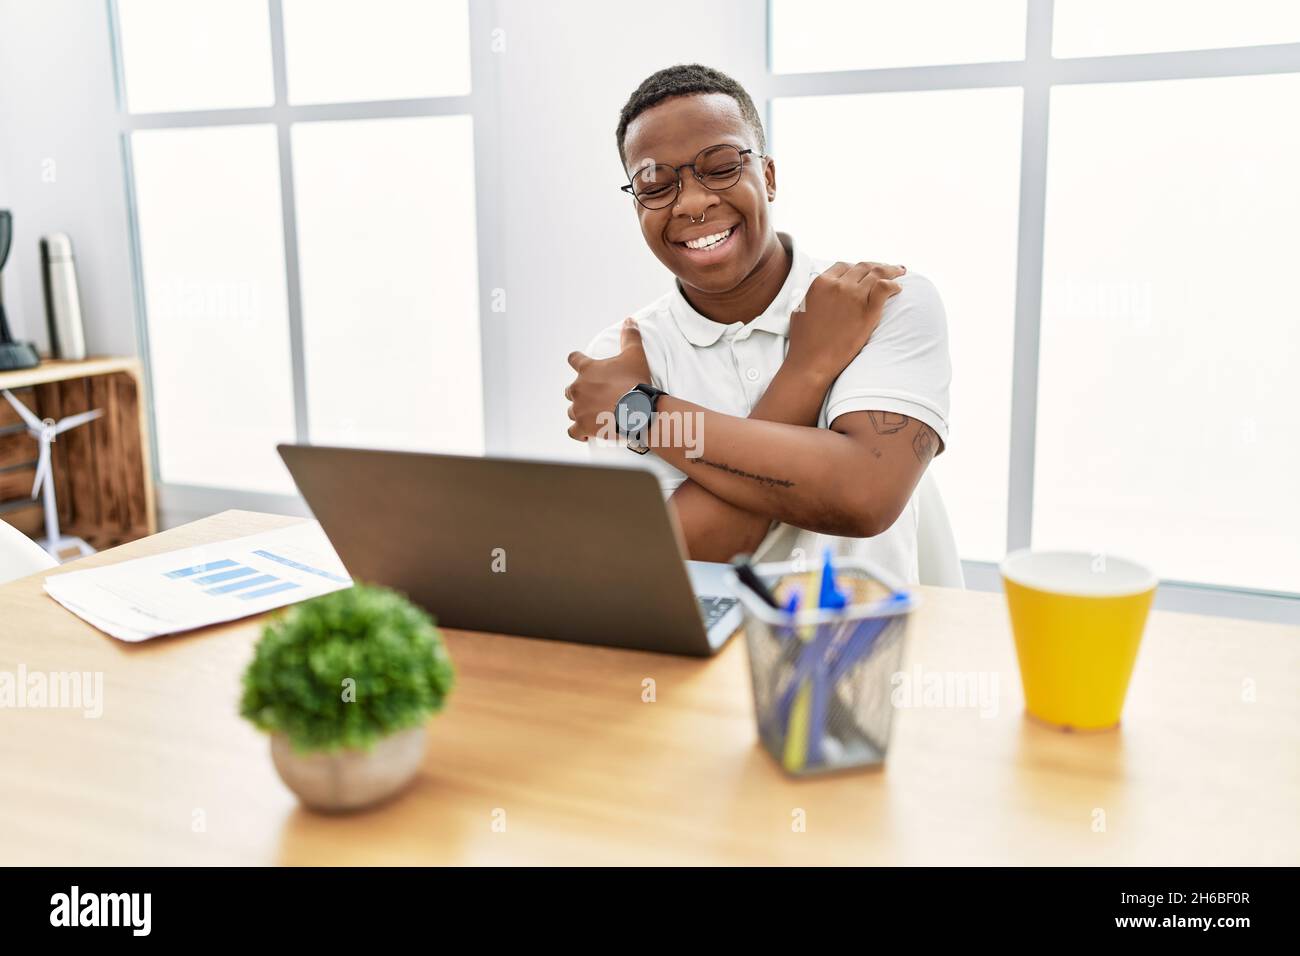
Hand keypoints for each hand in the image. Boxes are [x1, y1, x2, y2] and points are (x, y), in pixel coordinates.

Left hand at [565, 318, 652, 440]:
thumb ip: (630, 336)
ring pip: (572, 410)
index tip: (579, 362)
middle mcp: (578, 388)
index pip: (573, 359)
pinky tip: (586, 432)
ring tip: (594, 414)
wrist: (637, 410)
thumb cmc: (635, 381)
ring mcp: (579, 408)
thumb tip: (630, 321)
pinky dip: (578, 432)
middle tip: (595, 395)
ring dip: (580, 411)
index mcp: (587, 369)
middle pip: (570, 389)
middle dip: (580, 392)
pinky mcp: (583, 426)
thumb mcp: (635, 355)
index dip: (576, 360)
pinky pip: (573, 431)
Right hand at [787, 261, 905, 380]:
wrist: (812, 362)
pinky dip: (894, 284)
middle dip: (877, 265)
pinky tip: (898, 288)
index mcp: (821, 283)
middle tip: (888, 268)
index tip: (865, 271)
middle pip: (863, 267)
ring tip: (900, 272)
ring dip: (891, 271)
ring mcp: (854, 297)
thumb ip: (813, 296)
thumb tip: (820, 293)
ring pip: (877, 273)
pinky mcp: (868, 312)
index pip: (844, 266)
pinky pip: (885, 288)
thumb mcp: (801, 310)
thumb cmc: (803, 341)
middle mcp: (838, 285)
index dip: (857, 268)